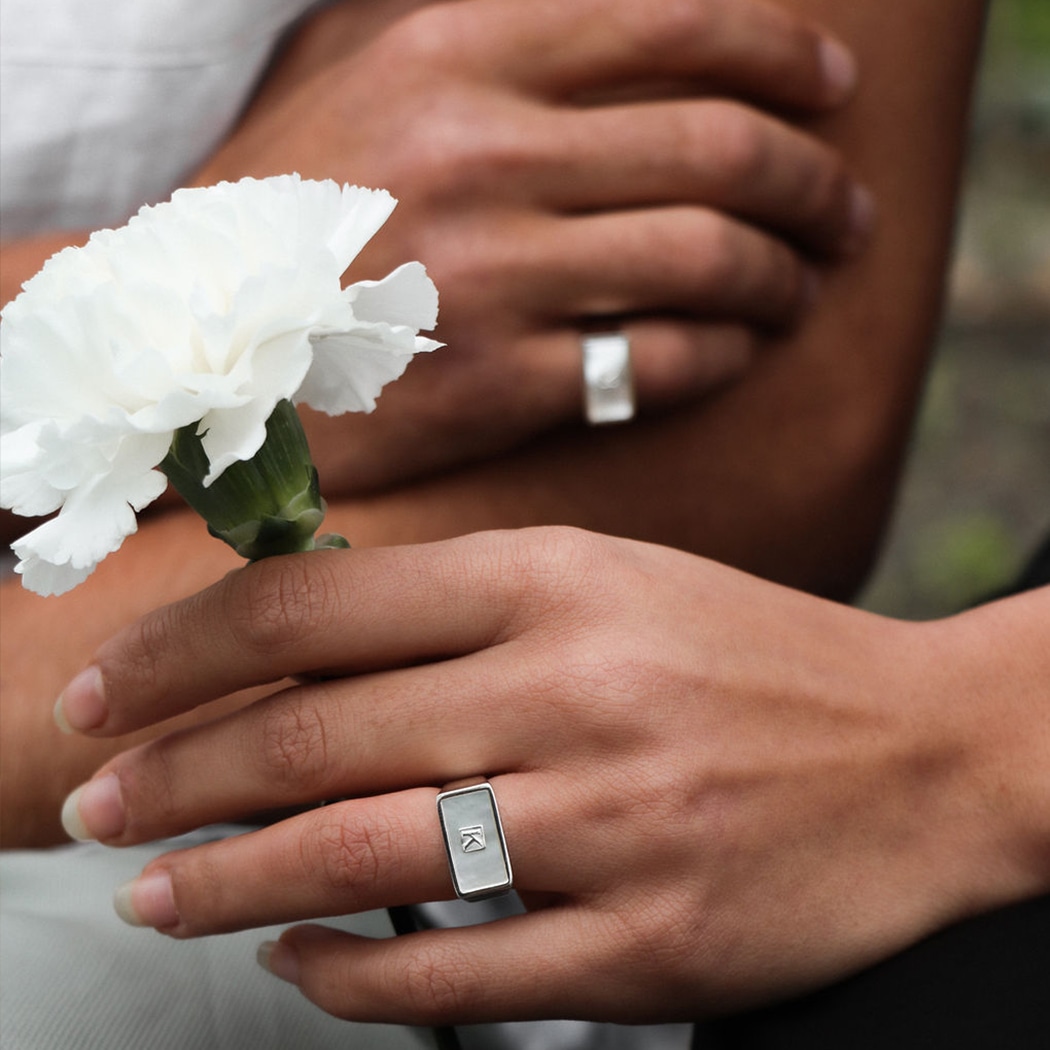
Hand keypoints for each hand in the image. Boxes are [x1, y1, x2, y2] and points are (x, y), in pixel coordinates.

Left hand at [57, 530, 1048, 1023]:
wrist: (925, 750)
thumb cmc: (748, 654)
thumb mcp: (610, 584)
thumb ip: (462, 610)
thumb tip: (299, 653)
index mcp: (558, 579)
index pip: (314, 604)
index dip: (183, 648)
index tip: (105, 691)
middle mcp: (575, 691)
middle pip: (311, 732)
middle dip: (172, 774)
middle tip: (93, 801)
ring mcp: (614, 826)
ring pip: (358, 859)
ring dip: (227, 883)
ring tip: (153, 891)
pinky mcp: (652, 946)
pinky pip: (456, 975)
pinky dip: (346, 976)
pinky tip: (294, 961)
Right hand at [196, 0, 872, 492]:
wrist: (197, 341)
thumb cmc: (292, 209)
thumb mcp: (374, 75)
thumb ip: (495, 39)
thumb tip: (626, 23)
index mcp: (462, 54)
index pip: (678, 24)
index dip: (785, 52)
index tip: (833, 87)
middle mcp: (484, 153)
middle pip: (722, 150)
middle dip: (815, 182)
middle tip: (845, 214)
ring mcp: (491, 275)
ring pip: (706, 261)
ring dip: (785, 276)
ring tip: (806, 288)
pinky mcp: (493, 386)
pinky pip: (656, 364)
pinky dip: (721, 356)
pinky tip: (736, 353)